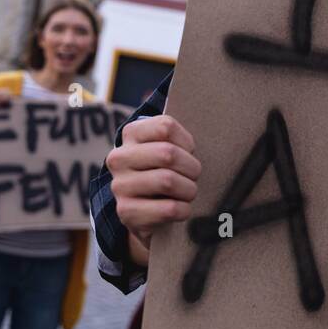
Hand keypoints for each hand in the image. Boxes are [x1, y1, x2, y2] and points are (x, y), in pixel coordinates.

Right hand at [106, 114, 199, 254]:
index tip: (189, 152)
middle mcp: (119, 157)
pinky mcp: (126, 212)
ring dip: (189, 189)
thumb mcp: (167, 148)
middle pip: (168, 154)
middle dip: (191, 167)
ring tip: (188, 192)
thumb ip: (177, 136)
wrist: (146, 212)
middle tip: (193, 176)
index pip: (166, 127)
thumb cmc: (164, 172)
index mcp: (130, 134)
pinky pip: (168, 208)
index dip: (187, 142)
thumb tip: (208, 116)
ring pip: (167, 181)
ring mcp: (119, 185)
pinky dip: (183, 210)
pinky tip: (181, 209)